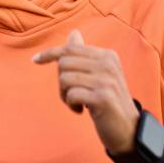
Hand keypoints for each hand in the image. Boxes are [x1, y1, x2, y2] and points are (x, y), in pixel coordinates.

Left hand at [32, 29, 140, 154]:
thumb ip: (85, 55)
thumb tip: (74, 33)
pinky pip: (71, 95)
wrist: (128, 129)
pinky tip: (81, 110)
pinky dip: (71, 104)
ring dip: (65, 95)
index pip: (71, 48)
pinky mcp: (103, 98)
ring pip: (65, 79)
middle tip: (72, 95)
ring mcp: (106, 81)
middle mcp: (108, 65)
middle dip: (61, 82)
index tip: (35, 59)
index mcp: (108, 55)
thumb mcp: (99, 74)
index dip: (50, 53)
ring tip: (78, 102)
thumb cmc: (108, 100)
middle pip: (64, 63)